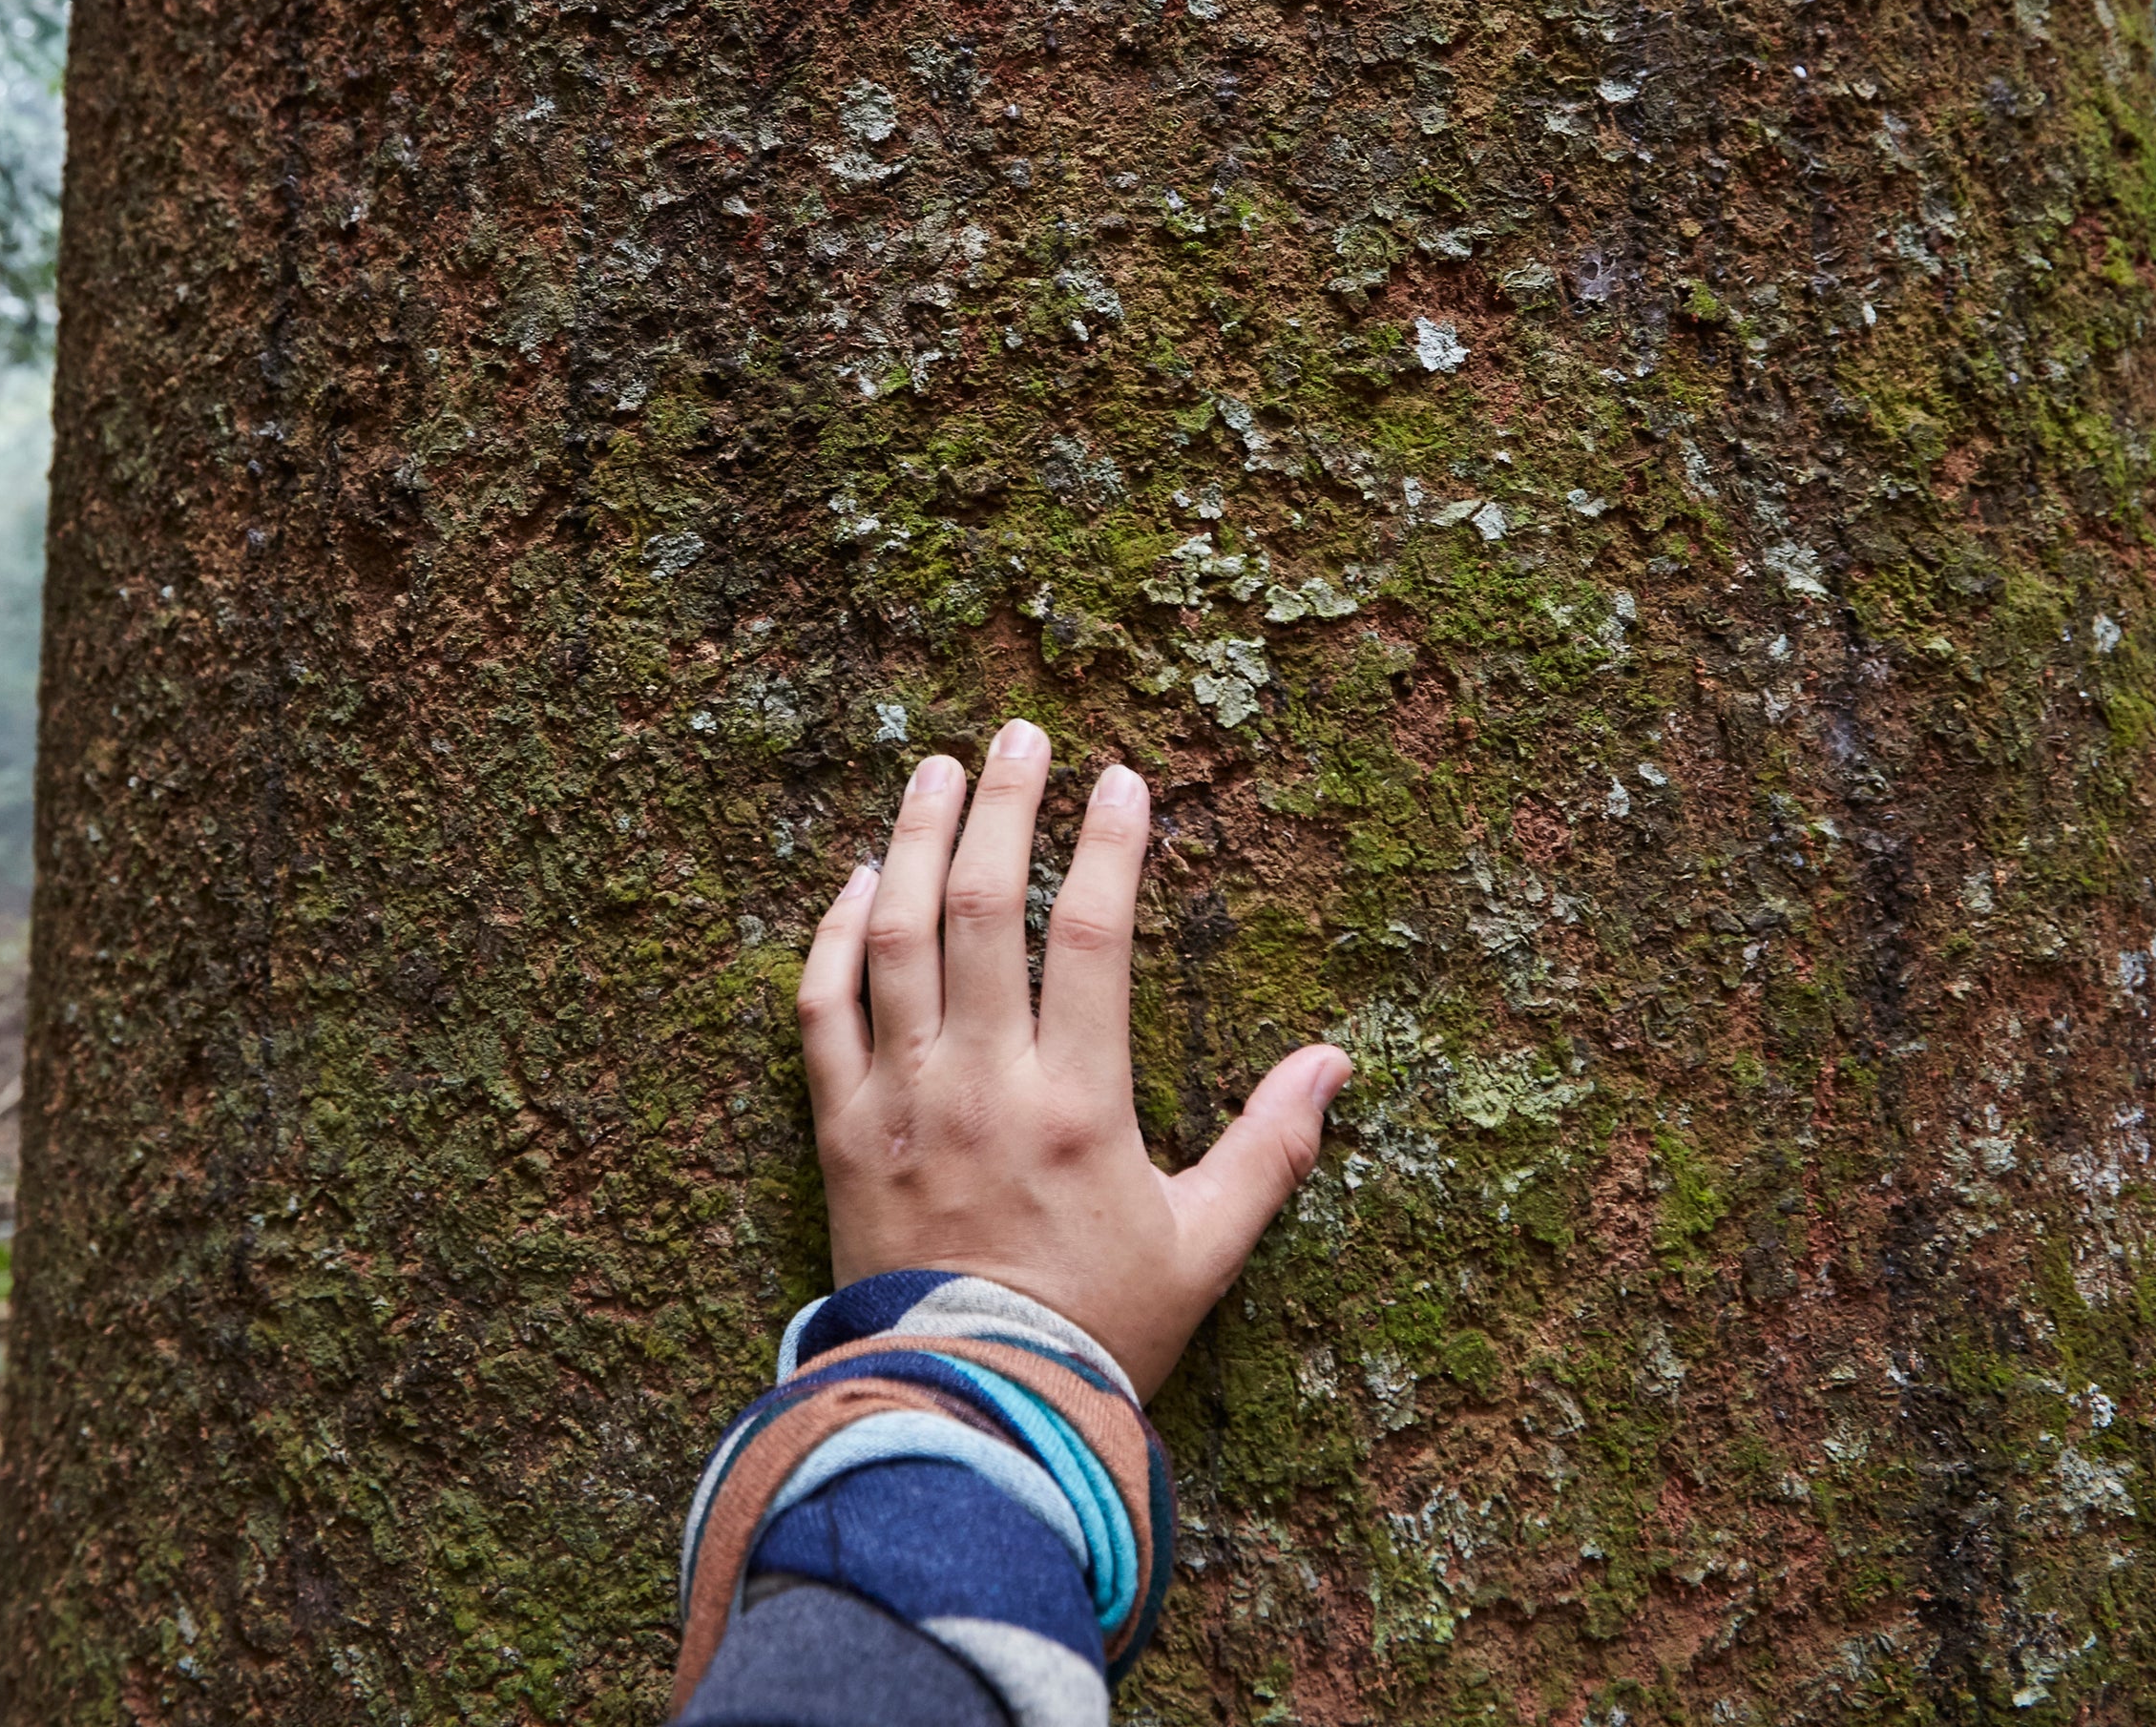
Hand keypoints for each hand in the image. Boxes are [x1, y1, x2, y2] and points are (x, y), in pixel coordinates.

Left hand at [796, 720, 1353, 1394]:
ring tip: (935, 771)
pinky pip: (822, 1012)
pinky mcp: (842, 1135)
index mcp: (1077, 1106)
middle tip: (1021, 737)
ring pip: (896, 938)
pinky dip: (833, 937)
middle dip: (1004, 808)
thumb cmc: (1099, 1337)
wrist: (974, 1417)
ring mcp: (901, 1103)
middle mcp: (982, 1085)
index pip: (1093, 938)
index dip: (1108, 847)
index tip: (1122, 782)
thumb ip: (1269, 1148)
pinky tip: (858, 884)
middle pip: (985, 909)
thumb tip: (1334, 1063)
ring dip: (916, 843)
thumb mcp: (1206, 1248)